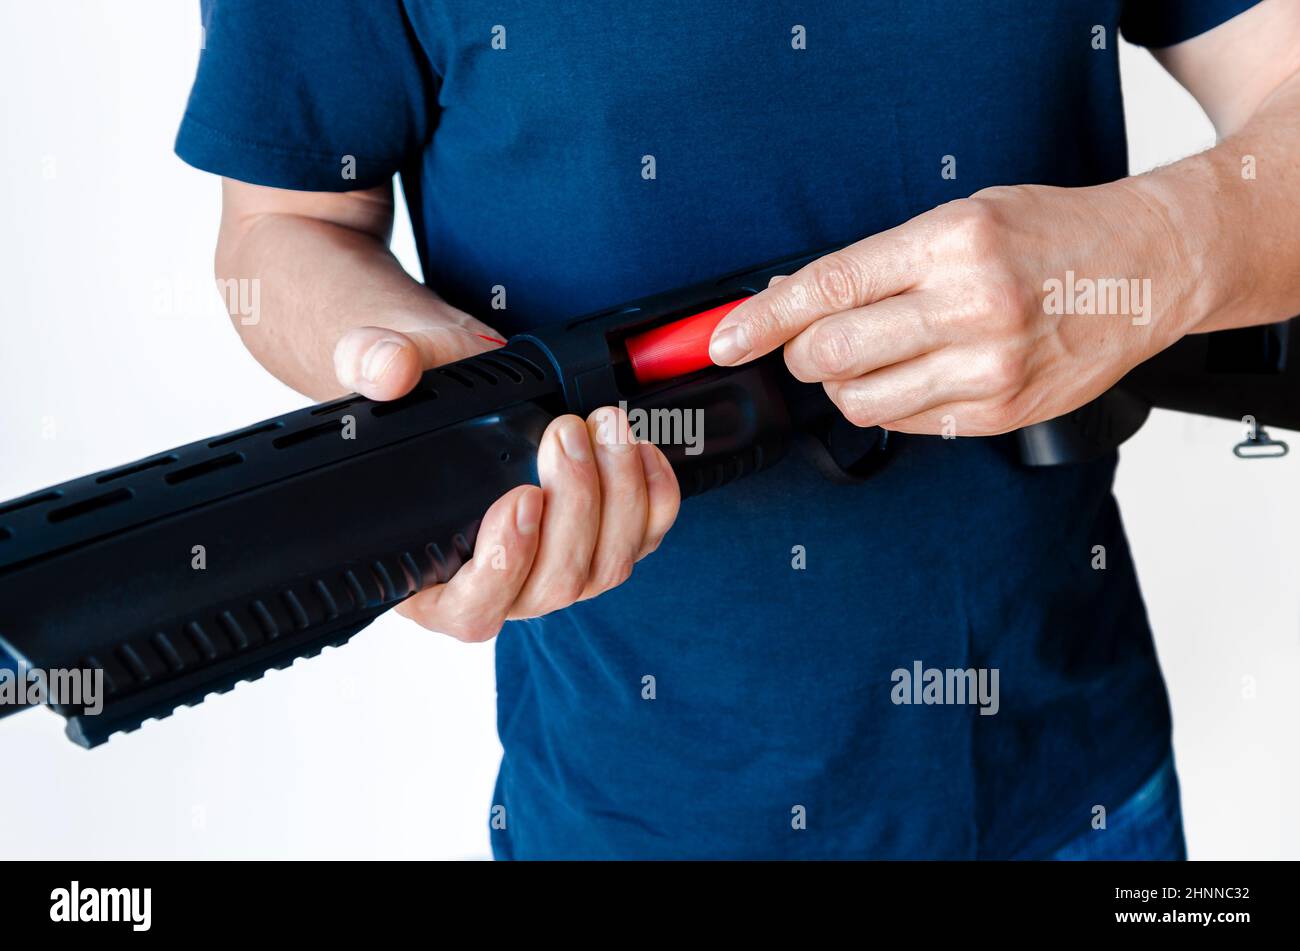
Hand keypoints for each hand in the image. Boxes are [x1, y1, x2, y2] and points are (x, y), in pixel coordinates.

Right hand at [333, 321, 680, 641]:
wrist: (464, 379)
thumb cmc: (420, 393)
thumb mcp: (379, 364)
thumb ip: (370, 361)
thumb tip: (388, 372)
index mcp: (429, 576)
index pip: (472, 608)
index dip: (503, 565)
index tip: (521, 497)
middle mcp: (501, 587)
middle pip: (554, 585)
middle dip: (574, 505)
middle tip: (566, 432)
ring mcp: (559, 568)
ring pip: (607, 566)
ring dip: (618, 494)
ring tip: (605, 423)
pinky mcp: (606, 540)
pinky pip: (645, 539)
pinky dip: (654, 496)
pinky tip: (638, 448)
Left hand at [708, 182, 1199, 434]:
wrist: (1148, 269)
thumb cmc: (1051, 236)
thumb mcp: (960, 218)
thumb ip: (876, 262)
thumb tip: (792, 296)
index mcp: (950, 244)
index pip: (827, 287)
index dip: (761, 320)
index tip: (721, 339)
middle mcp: (969, 307)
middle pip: (829, 356)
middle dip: (801, 353)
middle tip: (815, 340)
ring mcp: (987, 368)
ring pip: (859, 402)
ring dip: (845, 384)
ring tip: (879, 355)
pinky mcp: (999, 414)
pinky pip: (905, 424)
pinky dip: (892, 403)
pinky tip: (922, 373)